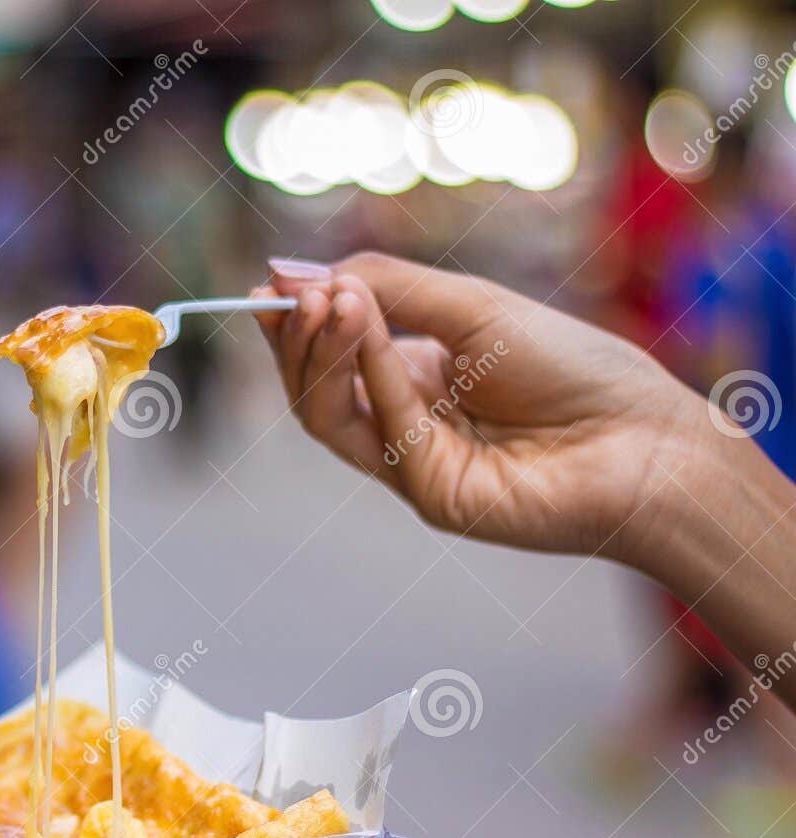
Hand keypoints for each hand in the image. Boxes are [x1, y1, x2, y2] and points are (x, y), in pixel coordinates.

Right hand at [254, 252, 708, 562]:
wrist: (644, 437)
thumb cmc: (572, 367)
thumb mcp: (470, 306)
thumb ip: (384, 287)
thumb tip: (286, 271)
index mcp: (414, 374)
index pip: (330, 351)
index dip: (294, 319)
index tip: (266, 283)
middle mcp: (403, 420)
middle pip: (315, 386)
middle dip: (298, 336)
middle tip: (297, 292)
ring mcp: (410, 462)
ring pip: (326, 416)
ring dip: (319, 354)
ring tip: (328, 301)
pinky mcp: (426, 494)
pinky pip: (378, 430)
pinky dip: (368, 371)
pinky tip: (367, 326)